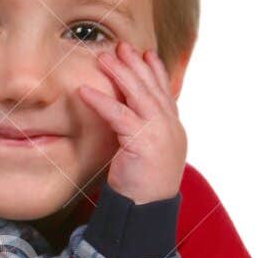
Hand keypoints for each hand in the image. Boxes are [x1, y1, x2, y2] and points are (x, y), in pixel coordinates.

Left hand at [78, 39, 187, 204]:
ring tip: (103, 58)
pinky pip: (119, 115)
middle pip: (151, 87)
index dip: (154, 71)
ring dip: (120, 74)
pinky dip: (101, 101)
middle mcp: (170, 126)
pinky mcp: (143, 141)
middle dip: (135, 64)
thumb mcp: (146, 154)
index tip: (144, 54)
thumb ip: (142, 133)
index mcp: (172, 128)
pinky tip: (85, 91)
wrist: (147, 210)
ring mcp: (159, 132)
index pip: (164, 92)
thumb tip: (126, 120)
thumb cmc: (143, 186)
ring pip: (138, 95)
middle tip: (120, 46)